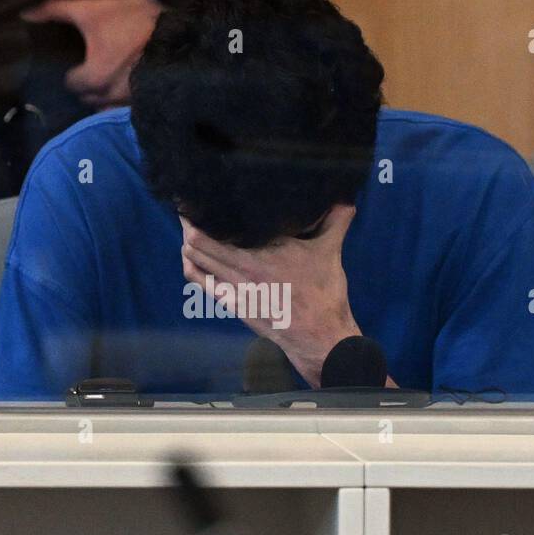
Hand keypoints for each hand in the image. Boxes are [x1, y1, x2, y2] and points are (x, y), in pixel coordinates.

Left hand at [22, 0, 162, 106]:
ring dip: (103, 95)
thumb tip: (25, 13)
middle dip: (86, 86)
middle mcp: (111, 96)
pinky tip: (124, 84)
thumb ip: (55, 11)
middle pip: (87, 98)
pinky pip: (125, 109)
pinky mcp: (147, 101)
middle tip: (91, 69)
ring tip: (107, 78)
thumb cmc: (131, 17)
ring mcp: (130, 102)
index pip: (71, 85)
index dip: (71, 72)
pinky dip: (121, 99)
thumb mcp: (91, 10)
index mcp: (94, 77)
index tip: (76, 63)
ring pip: (106, 106)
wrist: (175, 22)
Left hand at [180, 205, 361, 387]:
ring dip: (188, 247)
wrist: (318, 337)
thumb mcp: (329, 253)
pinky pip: (203, 284)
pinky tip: (193, 260)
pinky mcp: (233, 306)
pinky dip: (195, 269)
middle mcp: (242, 272)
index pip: (219, 231)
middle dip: (189, 226)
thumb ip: (335, 222)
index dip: (205, 214)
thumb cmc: (323, 293)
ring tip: (189, 230)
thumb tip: (346, 198)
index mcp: (261, 255)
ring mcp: (234, 291)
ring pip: (195, 264)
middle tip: (187, 210)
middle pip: (198, 245)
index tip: (198, 198)